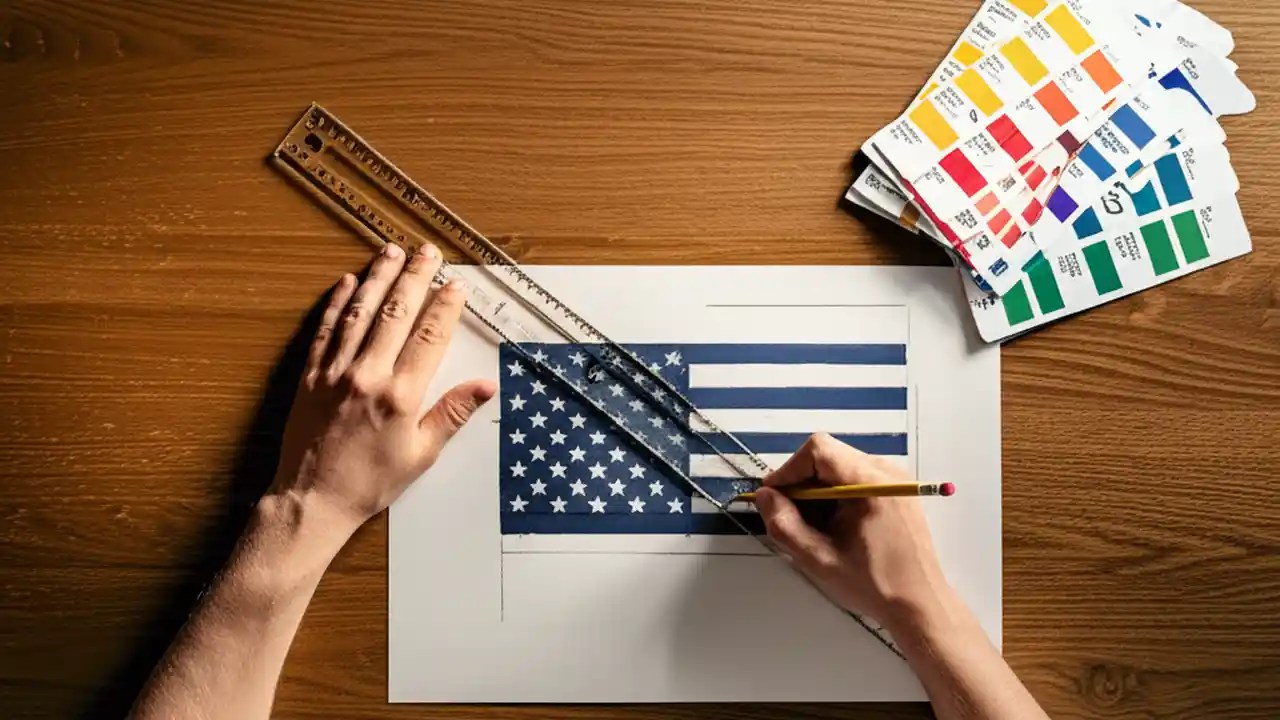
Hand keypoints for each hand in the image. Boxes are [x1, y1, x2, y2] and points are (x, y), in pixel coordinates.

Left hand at [270, 242, 495, 531]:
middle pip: (396, 313)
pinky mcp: (310, 376)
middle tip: (427, 253)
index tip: (456, 285)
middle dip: (415, 278)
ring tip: (390, 251)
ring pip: (359, 312)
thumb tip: (484, 386)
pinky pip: (325, 329)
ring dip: (377, 278)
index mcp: (400, 395)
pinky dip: (336, 302)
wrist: (312, 500)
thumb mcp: (422, 454)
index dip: (445, 306)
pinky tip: (346, 282)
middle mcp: (367, 376)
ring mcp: (335, 372)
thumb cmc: (369, 483)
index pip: (429, 337)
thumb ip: (452, 413)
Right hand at [752, 433, 951, 626]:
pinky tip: (837, 525)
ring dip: (818, 489)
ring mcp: (895, 479)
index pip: (818, 450)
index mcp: (870, 482)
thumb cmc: (873, 583)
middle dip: (802, 482)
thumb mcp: (819, 559)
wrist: (919, 602)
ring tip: (816, 526)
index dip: (789, 470)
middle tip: (792, 516)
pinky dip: (837, 494)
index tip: (774, 498)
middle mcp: (886, 471)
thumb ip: (784, 524)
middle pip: (828, 455)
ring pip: (840, 465)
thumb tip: (764, 495)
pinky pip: (856, 477)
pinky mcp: (897, 490)